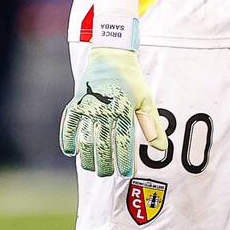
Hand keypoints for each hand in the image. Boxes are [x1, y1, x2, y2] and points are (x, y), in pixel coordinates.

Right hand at [59, 47, 166, 177]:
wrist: (111, 56)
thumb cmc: (132, 80)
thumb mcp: (146, 100)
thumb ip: (152, 126)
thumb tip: (161, 148)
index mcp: (124, 109)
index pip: (124, 141)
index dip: (126, 160)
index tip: (129, 174)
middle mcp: (105, 109)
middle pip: (102, 145)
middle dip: (105, 164)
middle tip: (108, 174)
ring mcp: (88, 106)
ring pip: (85, 139)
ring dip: (88, 157)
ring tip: (92, 168)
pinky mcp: (76, 103)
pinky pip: (69, 125)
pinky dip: (67, 139)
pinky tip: (72, 152)